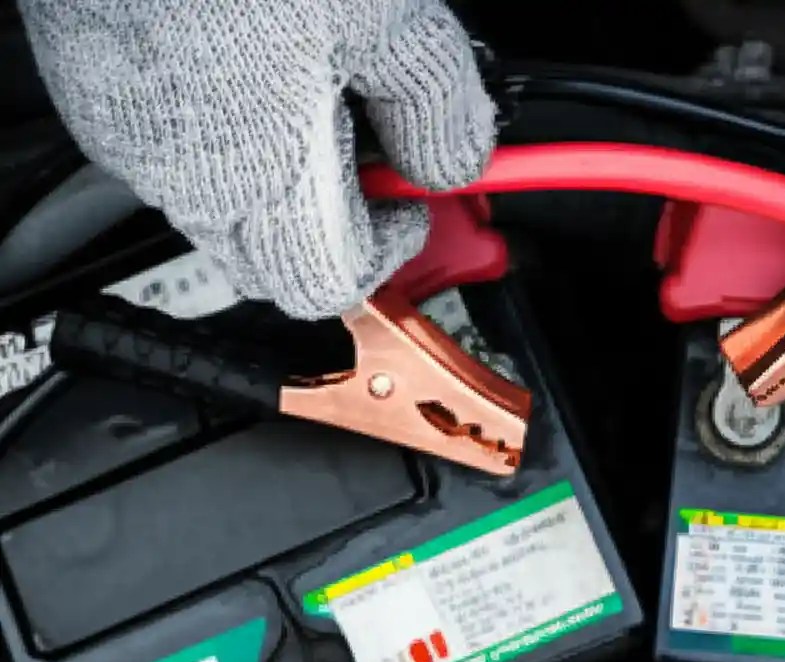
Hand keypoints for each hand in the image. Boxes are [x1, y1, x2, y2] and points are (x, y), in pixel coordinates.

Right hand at [17, 0, 494, 318]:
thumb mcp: (383, 14)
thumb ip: (434, 100)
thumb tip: (458, 156)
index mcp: (264, 176)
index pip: (330, 283)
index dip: (389, 253)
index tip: (414, 205)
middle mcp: (187, 180)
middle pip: (272, 262)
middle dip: (335, 225)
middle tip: (376, 159)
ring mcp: (132, 144)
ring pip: (220, 211)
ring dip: (278, 182)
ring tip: (315, 95)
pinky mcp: (98, 100)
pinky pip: (170, 154)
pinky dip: (222, 136)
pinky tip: (248, 68)